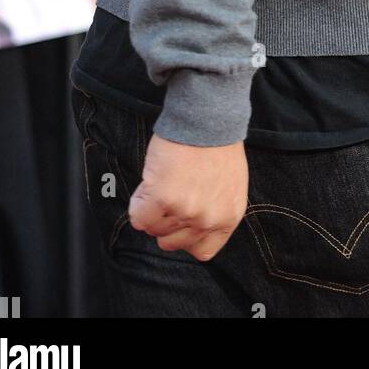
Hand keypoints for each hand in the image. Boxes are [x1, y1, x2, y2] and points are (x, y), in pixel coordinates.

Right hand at [128, 133, 248, 261]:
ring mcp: (186, 211)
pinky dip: (138, 203)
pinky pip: (138, 218)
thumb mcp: (230, 186)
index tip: (182, 218)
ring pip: (154, 229)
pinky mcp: (164, 198)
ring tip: (165, 179)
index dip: (186, 235)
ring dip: (153, 208)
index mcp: (228, 218)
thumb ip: (214, 210)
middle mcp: (208, 220)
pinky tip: (149, 183)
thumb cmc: (217, 145)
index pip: (202, 251)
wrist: (208, 117)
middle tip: (172, 192)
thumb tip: (190, 226)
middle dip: (166, 220)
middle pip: (172, 242)